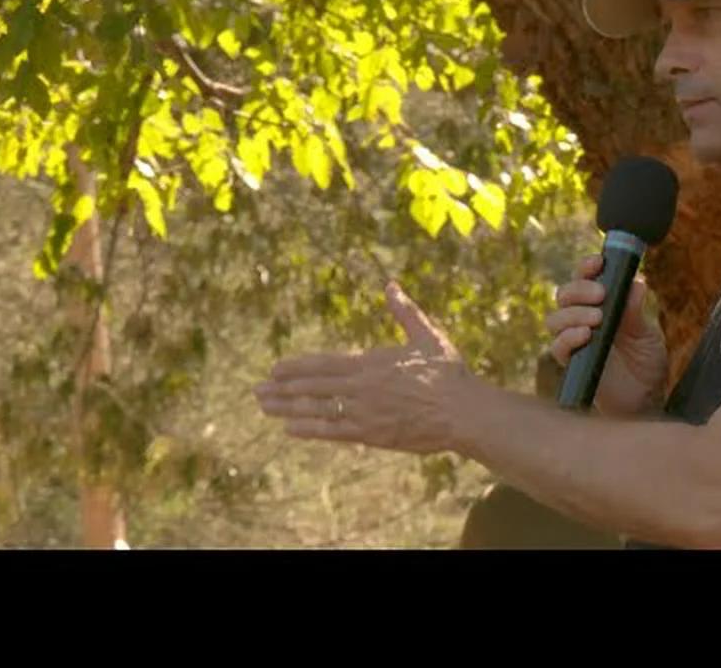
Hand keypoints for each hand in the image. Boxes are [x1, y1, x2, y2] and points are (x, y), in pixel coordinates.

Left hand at [254, 280, 473, 452]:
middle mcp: (361, 389)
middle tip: (256, 391)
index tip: (275, 369)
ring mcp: (363, 413)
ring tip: (265, 408)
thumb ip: (405, 312)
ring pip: (317, 410)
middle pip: (313, 388)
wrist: (463, 412)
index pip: (324, 364)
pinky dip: (310, 430)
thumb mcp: (428, 336)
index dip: (297, 368)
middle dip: (282, 389)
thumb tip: (391, 285)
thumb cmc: (448, 373)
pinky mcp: (371, 435)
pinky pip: (333, 432)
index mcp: (371, 363)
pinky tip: (290, 430)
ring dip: (288, 410)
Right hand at [546, 254, 667, 416]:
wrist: (646, 398)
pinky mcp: (571, 363)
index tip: (597, 262)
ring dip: (573, 313)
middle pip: (565, 294)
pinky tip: (585, 335)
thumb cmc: (647, 363)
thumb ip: (636, 311)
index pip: (585, 279)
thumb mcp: (647, 334)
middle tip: (601, 294)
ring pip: (556, 318)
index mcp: (602, 305)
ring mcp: (575, 341)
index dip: (586, 267)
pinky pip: (557, 347)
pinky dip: (568, 338)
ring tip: (597, 319)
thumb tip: (636, 282)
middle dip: (580, 289)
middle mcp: (583, 319)